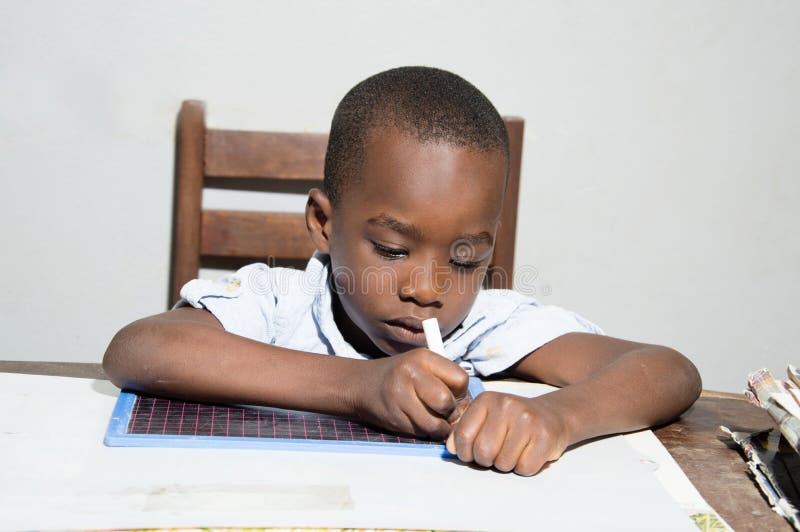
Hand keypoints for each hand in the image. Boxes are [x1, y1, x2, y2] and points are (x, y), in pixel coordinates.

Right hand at [354, 348, 469, 439]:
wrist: (360, 385)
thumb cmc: (399, 377)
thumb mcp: (421, 366)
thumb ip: (445, 381)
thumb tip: (470, 408)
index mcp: (423, 357)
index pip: (460, 379)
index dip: (461, 392)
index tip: (454, 396)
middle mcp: (411, 373)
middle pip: (447, 403)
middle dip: (450, 413)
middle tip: (445, 412)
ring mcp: (399, 396)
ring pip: (435, 424)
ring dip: (439, 428)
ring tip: (433, 420)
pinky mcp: (393, 416)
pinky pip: (420, 432)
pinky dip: (423, 432)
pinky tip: (415, 420)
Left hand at [446, 391, 571, 475]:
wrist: (552, 415)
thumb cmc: (513, 421)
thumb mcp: (486, 418)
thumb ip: (465, 430)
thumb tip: (451, 448)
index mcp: (486, 400)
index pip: (464, 435)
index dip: (465, 452)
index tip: (472, 453)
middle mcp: (506, 405)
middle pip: (483, 452)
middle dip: (487, 461)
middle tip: (496, 453)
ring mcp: (527, 419)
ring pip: (504, 463)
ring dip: (506, 465)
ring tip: (514, 451)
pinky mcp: (545, 436)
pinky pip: (524, 468)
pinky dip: (524, 468)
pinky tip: (529, 453)